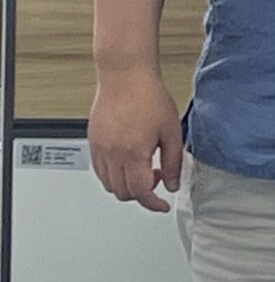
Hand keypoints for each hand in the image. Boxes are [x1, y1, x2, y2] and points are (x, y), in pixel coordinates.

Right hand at [88, 70, 183, 212]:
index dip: (153, 204)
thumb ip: (173, 161)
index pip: (140, 192)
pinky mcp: (93, 142)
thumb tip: (173, 184)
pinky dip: (114, 175)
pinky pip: (100, 170)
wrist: (125, 76)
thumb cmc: (149, 97)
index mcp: (133, 153)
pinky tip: (129, 161)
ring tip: (145, 166)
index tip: (162, 205)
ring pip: (109, 184)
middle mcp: (112, 154)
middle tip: (159, 176)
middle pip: (123, 192)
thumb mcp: (171, 131)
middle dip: (142, 193)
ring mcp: (99, 149)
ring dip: (127, 185)